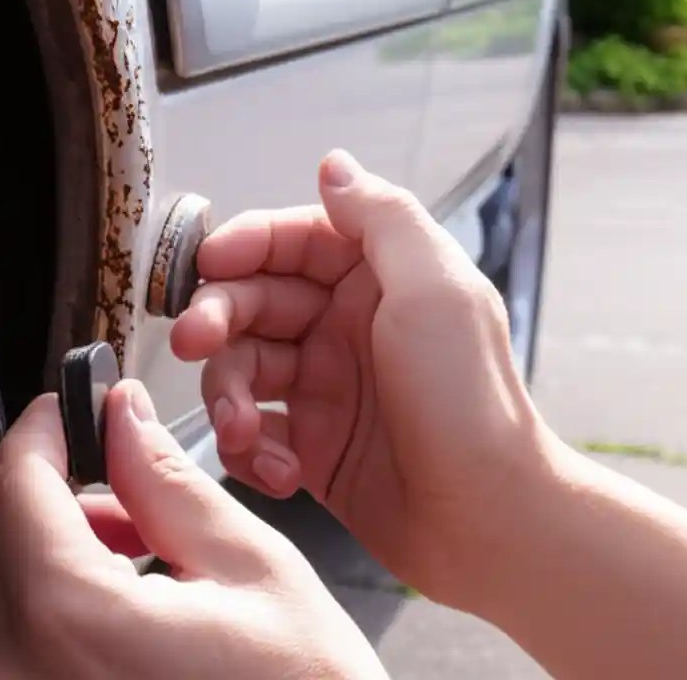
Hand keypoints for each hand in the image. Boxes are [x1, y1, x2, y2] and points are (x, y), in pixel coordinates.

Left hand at [0, 381, 386, 679]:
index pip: (13, 489)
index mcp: (76, 622)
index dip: (41, 432)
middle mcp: (23, 676)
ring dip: (61, 551)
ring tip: (141, 554)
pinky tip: (125, 606)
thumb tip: (124, 418)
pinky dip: (58, 606)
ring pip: (7, 590)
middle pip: (1, 538)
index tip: (68, 410)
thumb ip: (170, 484)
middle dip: (59, 493)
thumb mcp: (254, 573)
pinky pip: (18, 643)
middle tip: (128, 483)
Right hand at [170, 149, 554, 608]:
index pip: (293, 240)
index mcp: (379, 279)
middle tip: (195, 345)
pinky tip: (281, 469)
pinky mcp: (312, 446)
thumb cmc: (471, 404)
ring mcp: (326, 388)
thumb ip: (380, 217)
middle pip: (252, 303)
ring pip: (240, 370)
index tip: (209, 262)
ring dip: (227, 398)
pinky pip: (251, 433)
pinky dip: (251, 450)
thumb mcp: (434, 289)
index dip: (244, 244)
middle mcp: (347, 327)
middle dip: (217, 321)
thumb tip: (334, 166)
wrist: (490, 521)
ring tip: (243, 431)